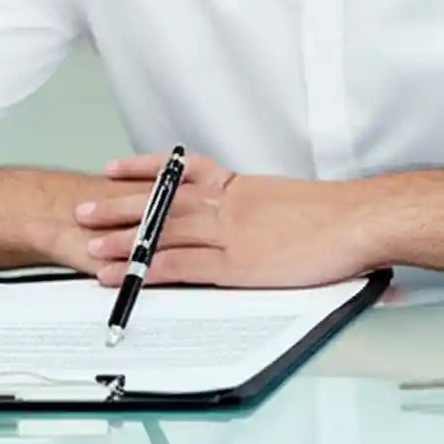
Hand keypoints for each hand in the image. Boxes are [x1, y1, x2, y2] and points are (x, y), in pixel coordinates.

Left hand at [74, 153, 381, 287]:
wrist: (360, 221)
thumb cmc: (336, 216)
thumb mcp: (290, 201)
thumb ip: (262, 208)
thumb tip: (255, 220)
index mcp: (241, 186)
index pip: (181, 171)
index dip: (144, 169)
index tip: (115, 168)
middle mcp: (227, 204)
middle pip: (160, 201)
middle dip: (117, 204)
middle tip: (83, 207)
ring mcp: (228, 233)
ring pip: (162, 232)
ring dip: (122, 240)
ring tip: (88, 246)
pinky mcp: (236, 263)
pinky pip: (180, 265)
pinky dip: (147, 270)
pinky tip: (124, 276)